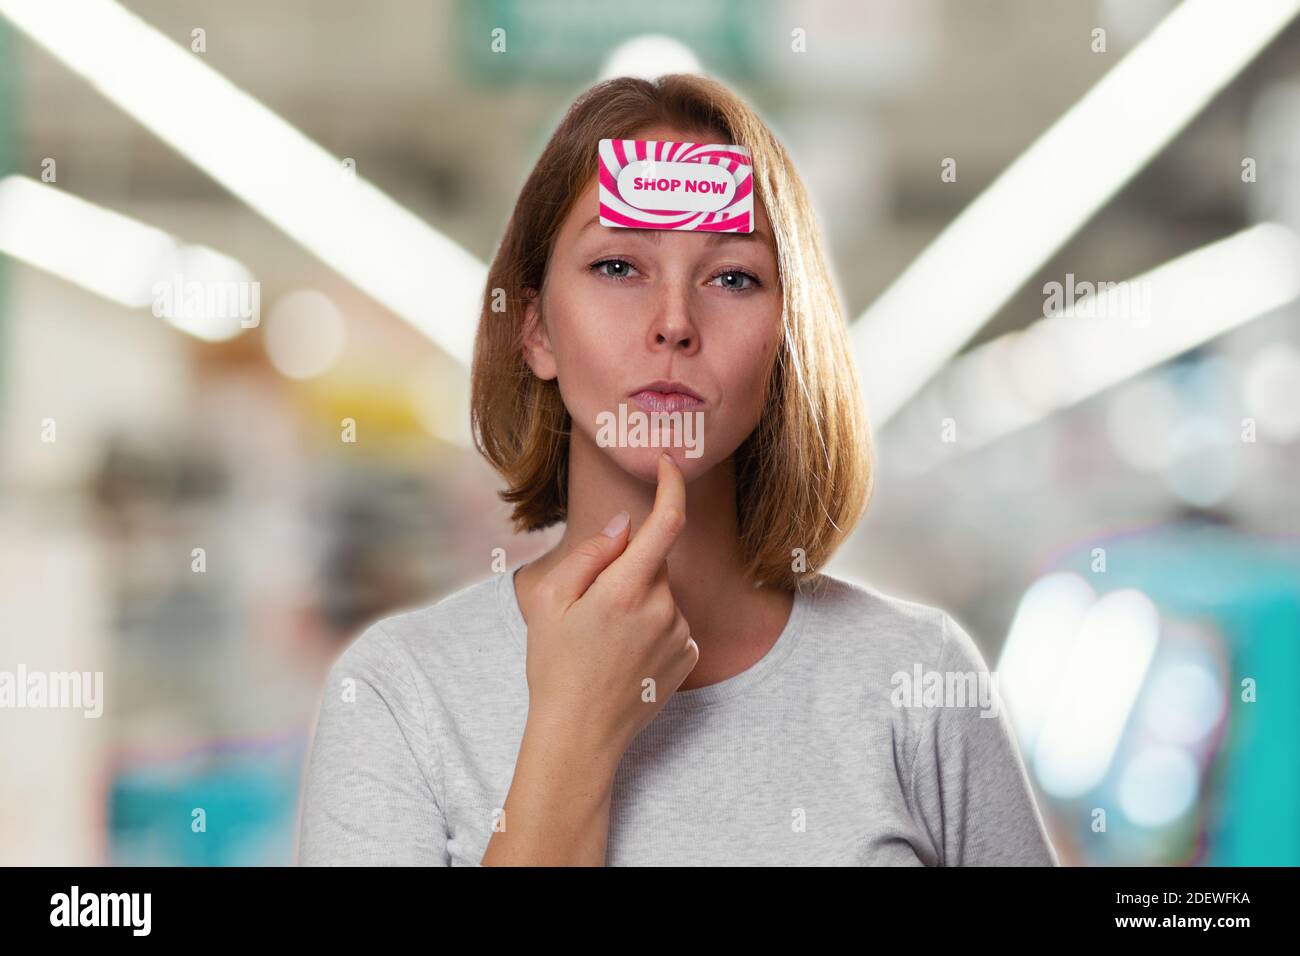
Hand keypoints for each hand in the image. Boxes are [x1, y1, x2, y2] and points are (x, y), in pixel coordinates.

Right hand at [523, 453, 698, 763]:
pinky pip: (673, 623)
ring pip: (663, 594)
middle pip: (654, 563)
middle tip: (591, 606)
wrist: (579, 735)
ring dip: (639, 601)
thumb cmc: (555, 665)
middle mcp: (663, 608)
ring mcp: (681, 634)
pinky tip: (625, 656)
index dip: (672, 485)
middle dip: (628, 569)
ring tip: (605, 640)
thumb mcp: (550, 601)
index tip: (667, 463)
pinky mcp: (690, 656)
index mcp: (627, 589)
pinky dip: (652, 628)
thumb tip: (623, 526)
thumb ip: (590, 555)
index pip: (667, 521)